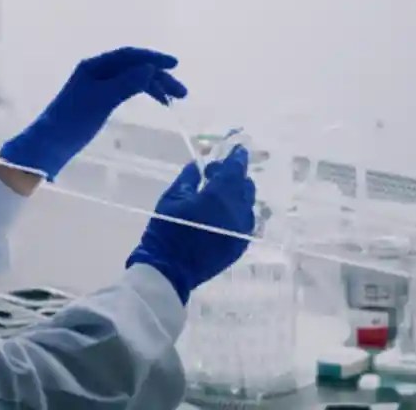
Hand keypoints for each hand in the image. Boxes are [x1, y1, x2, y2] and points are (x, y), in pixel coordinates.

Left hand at [0, 47, 186, 178]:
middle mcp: (97, 71)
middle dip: (159, 76)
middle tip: (182, 93)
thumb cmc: (72, 122)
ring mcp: (98, 86)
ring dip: (154, 86)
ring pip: (132, 79)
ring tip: (174, 100)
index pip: (129, 55)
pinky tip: (156, 100)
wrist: (49, 145)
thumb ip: (126, 83)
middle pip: (133, 67)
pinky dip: (142, 93)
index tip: (175, 65)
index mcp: (94, 66)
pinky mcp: (99, 100)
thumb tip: (150, 68)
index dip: (153, 57)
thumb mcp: (101, 101)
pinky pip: (126, 90)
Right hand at [126, 146, 255, 303]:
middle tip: (214, 174)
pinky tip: (224, 214)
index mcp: (219, 196)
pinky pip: (247, 222)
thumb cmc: (166, 229)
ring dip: (238, 194)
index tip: (238, 147)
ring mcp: (241, 230)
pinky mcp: (240, 245)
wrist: (170, 269)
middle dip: (234, 175)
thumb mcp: (171, 197)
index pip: (235, 169)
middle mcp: (237, 211)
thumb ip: (189, 178)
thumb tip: (198, 165)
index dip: (237, 156)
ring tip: (218, 196)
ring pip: (249, 204)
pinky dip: (239, 213)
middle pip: (245, 186)